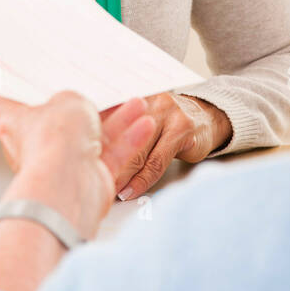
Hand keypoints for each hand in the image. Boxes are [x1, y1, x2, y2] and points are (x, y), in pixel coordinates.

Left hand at [0, 90, 156, 239]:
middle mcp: (37, 145)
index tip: (47, 77)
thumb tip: (78, 103)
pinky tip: (142, 126)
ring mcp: (63, 162)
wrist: (68, 183)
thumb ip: (74, 99)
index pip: (15, 101)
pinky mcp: (87, 177)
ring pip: (93, 137)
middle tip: (104, 91)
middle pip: (64, 120)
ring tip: (136, 104)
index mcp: (16, 123)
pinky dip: (128, 141)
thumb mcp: (67, 99)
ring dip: (117, 121)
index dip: (33, 87)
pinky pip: (111, 155)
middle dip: (88, 106)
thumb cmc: (53, 143)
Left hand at [101, 92, 231, 200]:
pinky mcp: (182, 130)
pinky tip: (131, 191)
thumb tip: (88, 152)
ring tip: (109, 192)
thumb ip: (119, 129)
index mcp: (132, 98)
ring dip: (122, 176)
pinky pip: (157, 162)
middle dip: (105, 163)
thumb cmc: (169, 123)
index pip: (106, 120)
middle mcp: (148, 102)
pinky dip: (142, 180)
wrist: (208, 117)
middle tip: (91, 183)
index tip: (80, 164)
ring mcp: (167, 114)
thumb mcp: (142, 120)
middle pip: (120, 137)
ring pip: (138, 152)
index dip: (93, 144)